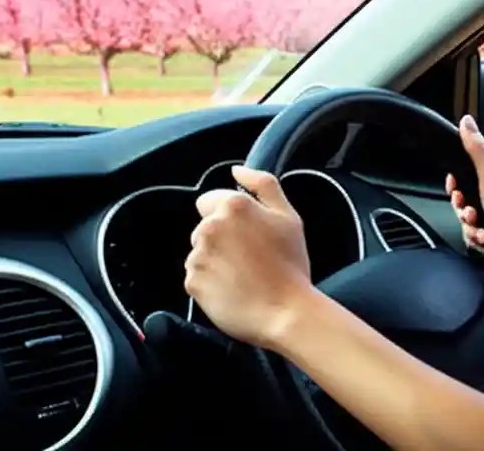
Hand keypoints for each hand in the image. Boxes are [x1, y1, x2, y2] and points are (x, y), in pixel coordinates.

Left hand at [185, 166, 314, 348]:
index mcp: (233, 207)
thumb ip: (263, 184)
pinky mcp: (192, 283)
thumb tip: (236, 170)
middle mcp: (209, 228)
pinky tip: (232, 289)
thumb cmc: (291, 266)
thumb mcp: (289, 217)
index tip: (249, 234)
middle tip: (250, 257)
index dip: (232, 216)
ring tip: (243, 275)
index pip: (211, 200)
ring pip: (200, 252)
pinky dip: (210, 282)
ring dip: (216, 260)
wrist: (286, 313)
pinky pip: (196, 276)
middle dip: (222, 238)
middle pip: (205, 227)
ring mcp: (198, 256)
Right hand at [446, 115, 483, 271]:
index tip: (456, 186)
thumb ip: (476, 149)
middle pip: (465, 191)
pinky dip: (476, 235)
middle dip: (462, 206)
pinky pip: (474, 227)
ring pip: (468, 211)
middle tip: (469, 210)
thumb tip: (467, 122)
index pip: (471, 163)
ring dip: (469, 223)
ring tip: (479, 227)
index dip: (458, 177)